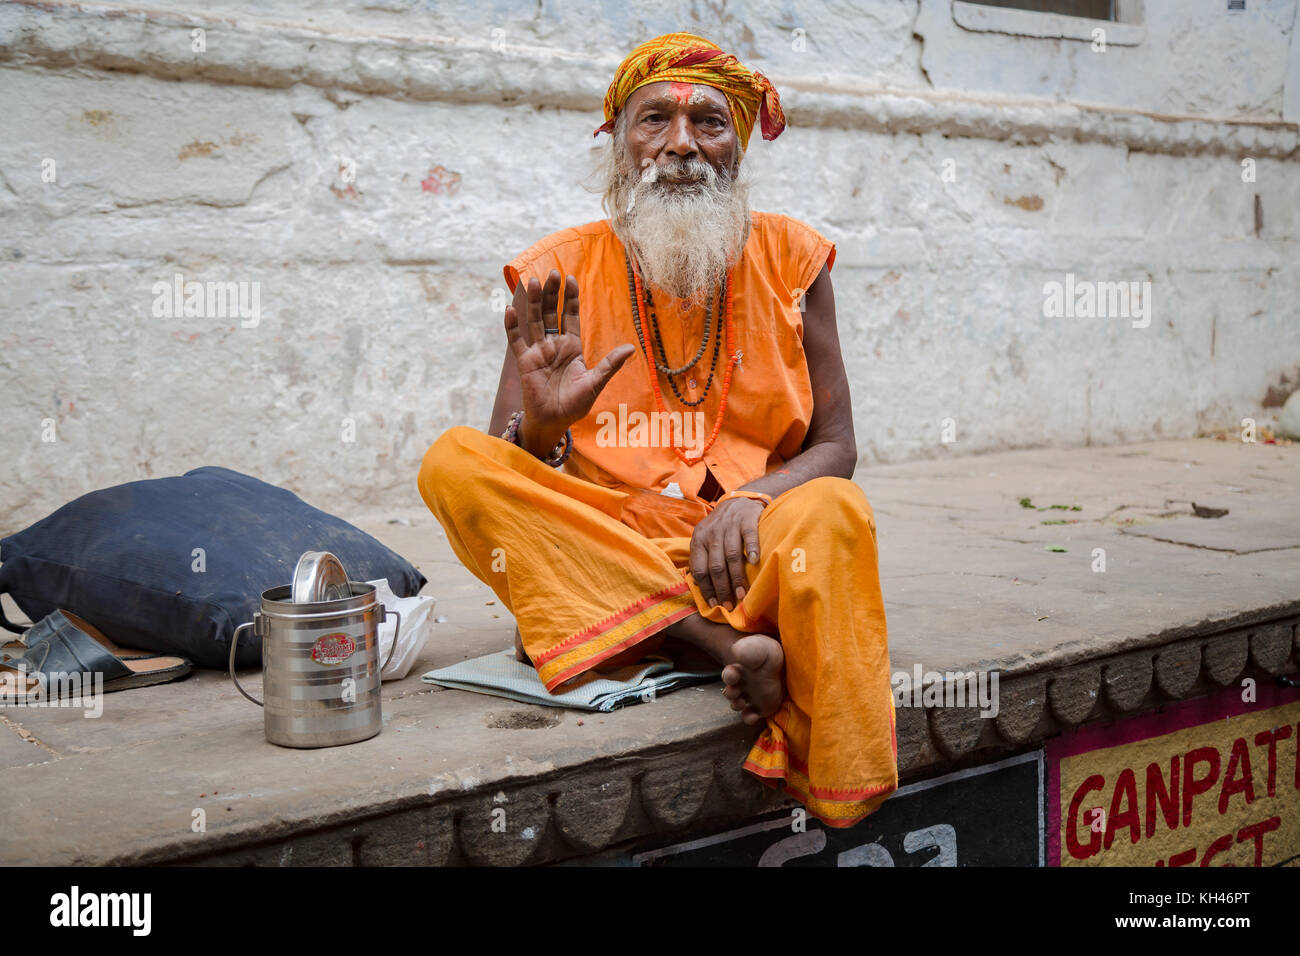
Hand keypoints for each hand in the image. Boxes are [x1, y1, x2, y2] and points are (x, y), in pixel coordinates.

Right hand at [505, 270, 635, 451]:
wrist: (554, 422)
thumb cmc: (575, 404)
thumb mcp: (595, 383)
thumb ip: (610, 364)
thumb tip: (631, 348)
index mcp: (572, 347)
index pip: (571, 316)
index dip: (570, 298)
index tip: (571, 279)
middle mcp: (554, 345)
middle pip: (552, 313)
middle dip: (552, 294)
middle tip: (553, 273)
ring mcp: (538, 352)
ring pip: (534, 321)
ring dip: (533, 302)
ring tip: (533, 281)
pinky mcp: (525, 362)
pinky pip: (517, 341)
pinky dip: (512, 326)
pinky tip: (510, 310)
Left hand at [690, 497, 762, 611]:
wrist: (738, 501)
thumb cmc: (721, 528)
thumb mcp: (705, 540)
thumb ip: (701, 559)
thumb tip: (698, 586)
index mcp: (698, 540)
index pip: (700, 569)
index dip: (706, 588)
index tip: (714, 604)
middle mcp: (712, 533)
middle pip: (715, 566)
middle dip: (722, 588)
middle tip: (730, 604)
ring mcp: (729, 525)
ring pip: (731, 555)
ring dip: (737, 577)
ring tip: (742, 594)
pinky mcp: (747, 519)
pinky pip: (748, 535)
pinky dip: (751, 549)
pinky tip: (754, 562)